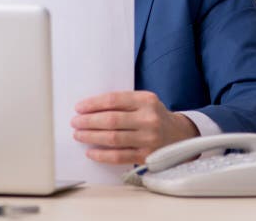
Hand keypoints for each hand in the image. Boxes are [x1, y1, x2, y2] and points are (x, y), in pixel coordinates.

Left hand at [71, 90, 198, 164]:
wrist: (180, 135)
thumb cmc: (155, 116)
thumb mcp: (145, 101)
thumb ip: (123, 102)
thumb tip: (90, 108)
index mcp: (146, 100)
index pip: (114, 100)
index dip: (93, 104)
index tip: (79, 107)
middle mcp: (149, 118)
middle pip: (111, 120)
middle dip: (88, 121)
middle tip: (75, 122)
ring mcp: (148, 139)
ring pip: (112, 138)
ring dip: (91, 137)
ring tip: (78, 135)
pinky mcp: (146, 156)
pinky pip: (118, 156)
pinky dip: (102, 154)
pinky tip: (90, 151)